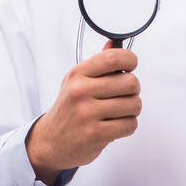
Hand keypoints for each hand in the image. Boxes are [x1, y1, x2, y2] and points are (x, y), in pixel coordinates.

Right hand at [26, 39, 141, 181]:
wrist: (50, 142)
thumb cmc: (68, 110)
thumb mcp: (75, 82)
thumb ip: (97, 65)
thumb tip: (112, 44)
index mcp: (77, 75)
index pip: (113, 57)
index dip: (130, 60)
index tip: (130, 66)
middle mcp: (81, 91)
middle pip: (131, 82)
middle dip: (133, 90)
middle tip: (124, 95)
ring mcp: (87, 113)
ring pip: (134, 105)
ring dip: (132, 110)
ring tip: (118, 112)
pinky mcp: (95, 134)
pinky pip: (130, 125)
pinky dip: (128, 125)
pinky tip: (115, 125)